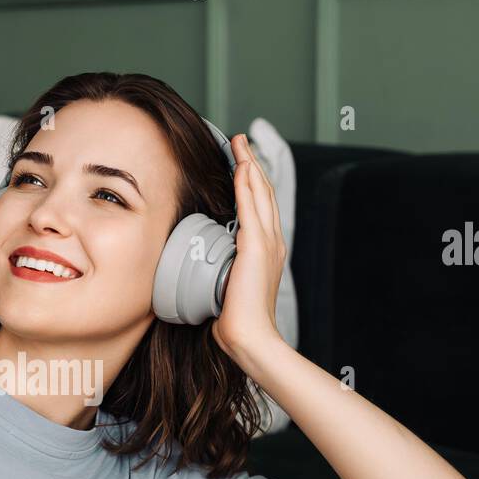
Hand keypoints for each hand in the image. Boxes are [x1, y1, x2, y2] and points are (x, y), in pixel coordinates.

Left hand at [211, 133, 288, 360]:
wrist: (251, 337)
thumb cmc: (236, 320)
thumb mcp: (228, 287)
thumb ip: (222, 270)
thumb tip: (205, 266)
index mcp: (267, 251)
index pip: (260, 207)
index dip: (251, 182)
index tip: (240, 163)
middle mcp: (272, 242)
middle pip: (263, 193)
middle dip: (252, 164)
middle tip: (241, 140)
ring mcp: (267, 243)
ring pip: (259, 193)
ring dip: (249, 165)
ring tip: (240, 143)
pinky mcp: (257, 247)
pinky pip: (252, 207)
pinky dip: (247, 184)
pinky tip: (241, 167)